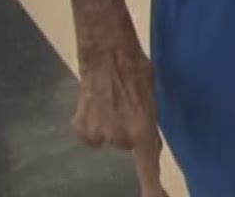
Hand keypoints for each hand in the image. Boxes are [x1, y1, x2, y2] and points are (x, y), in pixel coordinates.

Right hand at [76, 48, 167, 196]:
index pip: (148, 169)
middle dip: (130, 129)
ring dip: (111, 123)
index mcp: (142, 130)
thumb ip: (149, 124)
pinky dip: (93, 121)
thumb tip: (147, 144)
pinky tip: (97, 101)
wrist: (106, 51)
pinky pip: (92, 133)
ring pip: (109, 137)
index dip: (153, 190)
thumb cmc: (135, 68)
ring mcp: (98, 135)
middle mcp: (119, 139)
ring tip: (112, 98)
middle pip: (128, 144)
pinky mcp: (81, 130)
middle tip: (129, 104)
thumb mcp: (151, 98)